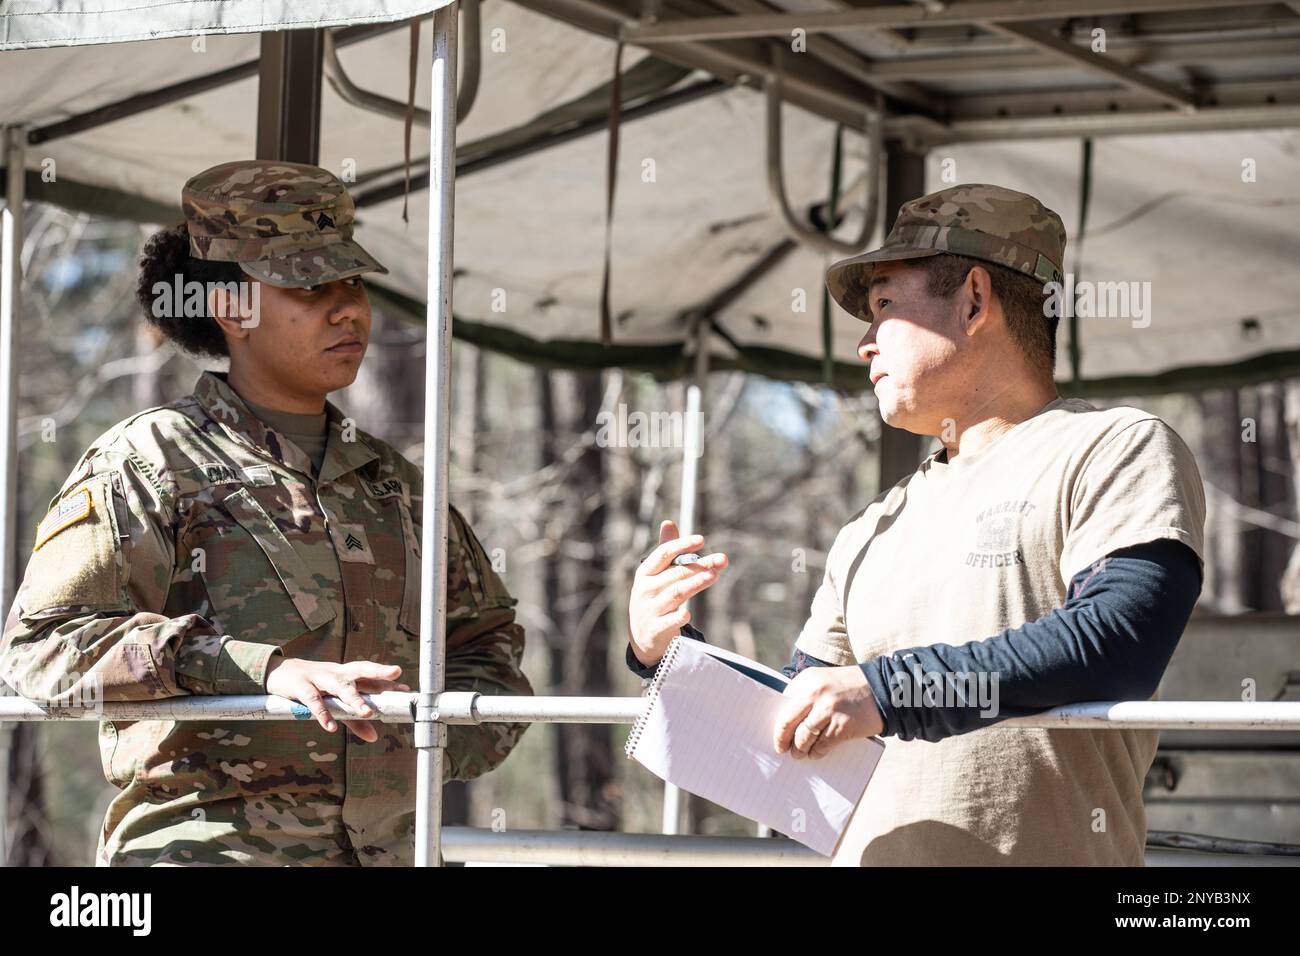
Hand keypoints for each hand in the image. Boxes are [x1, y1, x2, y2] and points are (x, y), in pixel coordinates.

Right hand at [265, 657, 409, 742]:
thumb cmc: (314, 686)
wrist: (278, 672)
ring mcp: (319, 678)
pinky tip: (330, 727)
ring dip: (354, 698)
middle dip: (378, 672)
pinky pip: (314, 701)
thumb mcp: (334, 701)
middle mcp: (336, 673)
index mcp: (346, 674)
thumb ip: (354, 720)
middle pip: (360, 670)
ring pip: (340, 685)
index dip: (388, 680)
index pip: (370, 676)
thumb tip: (374, 737)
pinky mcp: (301, 686)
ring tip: (367, 713)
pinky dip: (322, 714)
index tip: (405, 688)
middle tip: (396, 673)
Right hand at [628, 519, 727, 669]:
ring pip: (676, 593)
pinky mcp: (656, 630)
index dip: (682, 545)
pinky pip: (669, 622)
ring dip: (696, 583)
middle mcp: (645, 589)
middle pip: (676, 573)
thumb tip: (669, 523)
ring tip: (714, 575)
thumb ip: (664, 552)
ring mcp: (650, 610)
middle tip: (722, 559)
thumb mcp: (653, 576)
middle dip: (701, 565)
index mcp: (645, 573)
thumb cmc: (653, 599)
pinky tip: (688, 613)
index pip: (663, 553)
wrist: (642, 637)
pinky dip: (678, 617)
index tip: (702, 540)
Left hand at [773, 665, 883, 759]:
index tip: (777, 731)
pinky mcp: (841, 726)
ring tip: (799, 753)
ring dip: (799, 749)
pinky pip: (821, 745)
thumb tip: (789, 721)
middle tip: (781, 748)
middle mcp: (815, 692)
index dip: (779, 720)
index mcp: (808, 679)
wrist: (885, 688)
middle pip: (787, 721)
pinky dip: (816, 752)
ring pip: (802, 737)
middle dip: (781, 738)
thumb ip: (807, 694)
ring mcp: (828, 710)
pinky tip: (816, 753)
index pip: (784, 702)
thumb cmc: (853, 686)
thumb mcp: (825, 680)